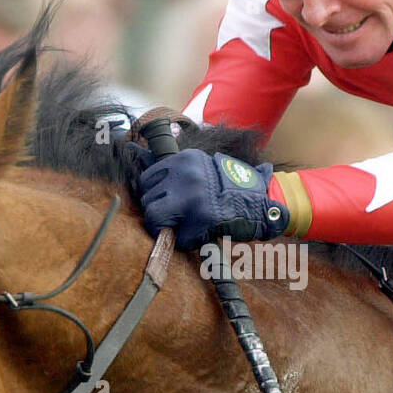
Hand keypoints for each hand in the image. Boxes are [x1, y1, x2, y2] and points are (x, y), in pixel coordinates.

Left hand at [137, 149, 289, 249]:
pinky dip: (185, 241)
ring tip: (187, 225)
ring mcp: (192, 196)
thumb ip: (171, 167)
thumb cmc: (228, 189)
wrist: (261, 204)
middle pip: (148, 199)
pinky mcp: (201, 218)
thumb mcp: (199, 168)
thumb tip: (130, 151)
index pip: (147, 178)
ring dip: (169, 226)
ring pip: (155, 217)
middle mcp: (185, 175)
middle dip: (159, 212)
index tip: (166, 202)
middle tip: (178, 217)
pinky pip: (177, 237)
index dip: (154, 195)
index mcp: (184, 160)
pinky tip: (198, 234)